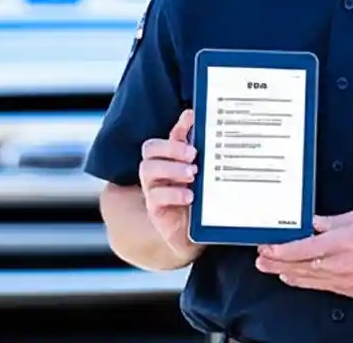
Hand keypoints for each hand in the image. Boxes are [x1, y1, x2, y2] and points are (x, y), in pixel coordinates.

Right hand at [138, 109, 204, 260]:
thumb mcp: (204, 176)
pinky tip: (189, 196)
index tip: (192, 117)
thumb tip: (202, 122)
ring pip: (148, 170)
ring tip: (192, 174)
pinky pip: (155, 198)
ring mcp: (154, 190)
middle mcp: (157, 172)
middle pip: (150, 149)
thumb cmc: (198, 201)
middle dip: (170, 147)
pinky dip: (173, 194)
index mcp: (169, 160)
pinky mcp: (156, 211)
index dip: (179, 125)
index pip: (169, 137)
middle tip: (193, 154)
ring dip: (171, 168)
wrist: (194, 236)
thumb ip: (200, 152)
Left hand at [255, 209, 352, 297]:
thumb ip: (332, 222)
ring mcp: (344, 280)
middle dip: (276, 263)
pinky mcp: (350, 290)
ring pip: (308, 279)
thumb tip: (313, 222)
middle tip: (261, 261)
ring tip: (272, 270)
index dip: (280, 250)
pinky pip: (321, 287)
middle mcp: (339, 265)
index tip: (267, 247)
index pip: (301, 249)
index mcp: (340, 243)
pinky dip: (305, 283)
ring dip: (287, 274)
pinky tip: (296, 279)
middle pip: (300, 266)